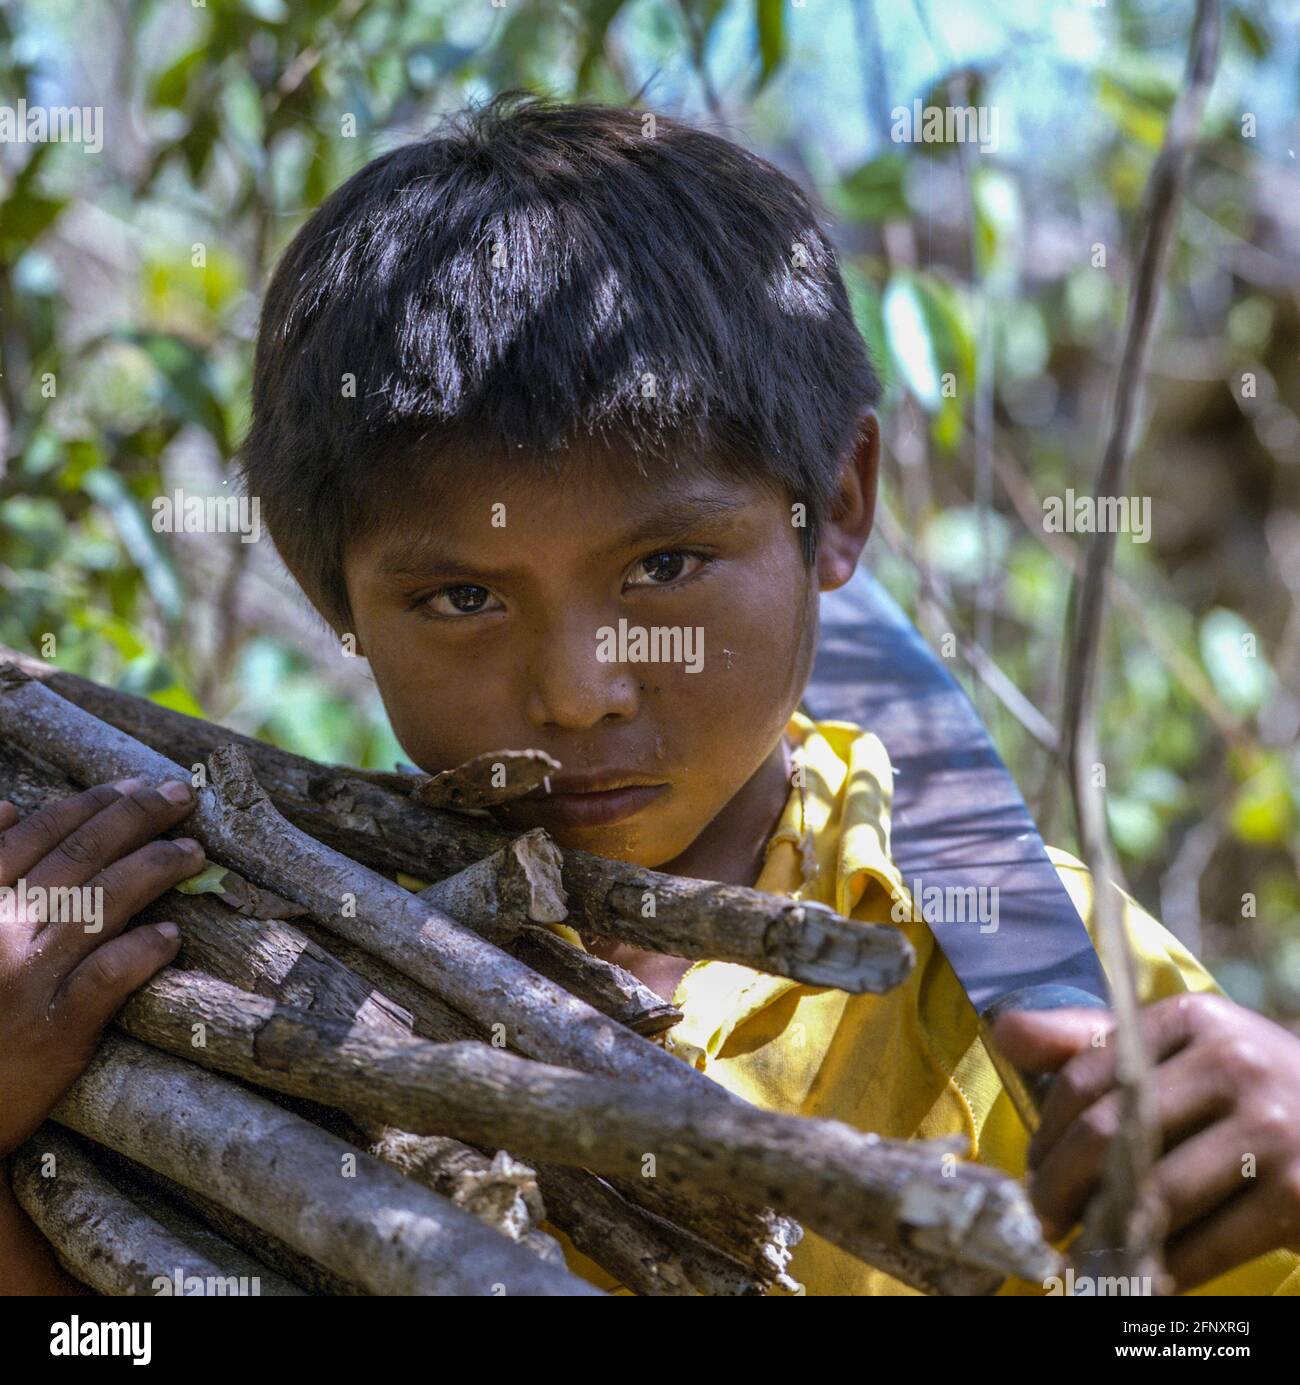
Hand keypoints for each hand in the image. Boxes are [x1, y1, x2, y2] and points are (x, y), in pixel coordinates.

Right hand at [0, 779, 203, 1157]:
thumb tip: (9, 807)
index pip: (41, 834)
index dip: (94, 804)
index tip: (136, 785)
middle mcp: (0, 931)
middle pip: (81, 857)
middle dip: (138, 817)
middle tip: (181, 796)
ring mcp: (29, 979)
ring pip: (103, 904)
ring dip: (156, 868)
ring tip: (193, 853)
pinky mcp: (57, 1030)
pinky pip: (108, 977)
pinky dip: (143, 951)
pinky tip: (172, 935)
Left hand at [990, 993, 1299, 1291]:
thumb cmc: (1239, 1088)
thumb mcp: (1175, 1048)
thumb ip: (1088, 1039)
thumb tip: (1004, 1031)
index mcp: (1191, 1020)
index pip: (1087, 1074)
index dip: (1046, 1132)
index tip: (1030, 1169)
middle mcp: (1233, 1064)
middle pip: (1113, 1134)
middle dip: (1061, 1186)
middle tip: (1040, 1219)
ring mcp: (1271, 1128)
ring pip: (1156, 1196)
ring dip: (1105, 1236)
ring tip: (1079, 1253)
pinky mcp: (1299, 1193)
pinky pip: (1208, 1245)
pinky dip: (1163, 1268)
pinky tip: (1139, 1274)